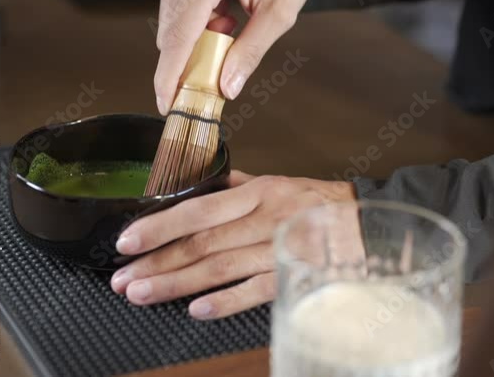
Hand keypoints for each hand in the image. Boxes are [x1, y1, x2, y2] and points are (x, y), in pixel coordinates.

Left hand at [110, 171, 357, 318]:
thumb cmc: (323, 202)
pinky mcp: (297, 275)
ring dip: (177, 283)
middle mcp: (267, 218)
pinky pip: (256, 290)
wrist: (372, 221)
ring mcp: (282, 248)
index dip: (160, 225)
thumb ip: (240, 186)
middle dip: (157, 261)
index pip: (200, 209)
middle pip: (202, 242)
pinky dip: (226, 301)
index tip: (127, 239)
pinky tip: (197, 310)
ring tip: (142, 293)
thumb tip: (203, 184)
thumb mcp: (281, 183)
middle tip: (122, 278)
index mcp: (260, 192)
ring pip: (221, 268)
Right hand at [154, 0, 317, 113]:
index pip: (179, 36)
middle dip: (187, 61)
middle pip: (170, 33)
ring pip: (172, 23)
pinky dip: (197, 25)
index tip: (165, 105)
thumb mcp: (279, 15)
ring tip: (233, 27)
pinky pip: (178, 9)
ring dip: (196, 40)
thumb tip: (226, 88)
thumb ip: (251, 52)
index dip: (169, 75)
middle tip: (215, 77)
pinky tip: (226, 17)